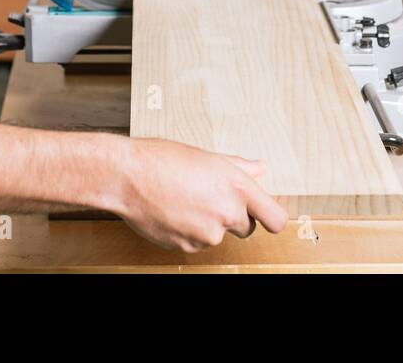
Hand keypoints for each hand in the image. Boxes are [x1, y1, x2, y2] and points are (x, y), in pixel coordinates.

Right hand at [112, 138, 288, 251]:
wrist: (127, 176)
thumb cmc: (162, 159)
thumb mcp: (207, 156)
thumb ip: (238, 166)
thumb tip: (260, 168)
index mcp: (236, 186)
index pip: (275, 219)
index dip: (271, 219)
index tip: (266, 216)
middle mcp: (226, 213)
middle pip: (246, 228)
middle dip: (233, 217)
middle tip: (209, 197)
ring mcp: (207, 233)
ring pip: (217, 235)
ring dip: (206, 223)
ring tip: (184, 199)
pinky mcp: (187, 246)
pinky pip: (195, 242)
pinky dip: (187, 231)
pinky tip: (173, 210)